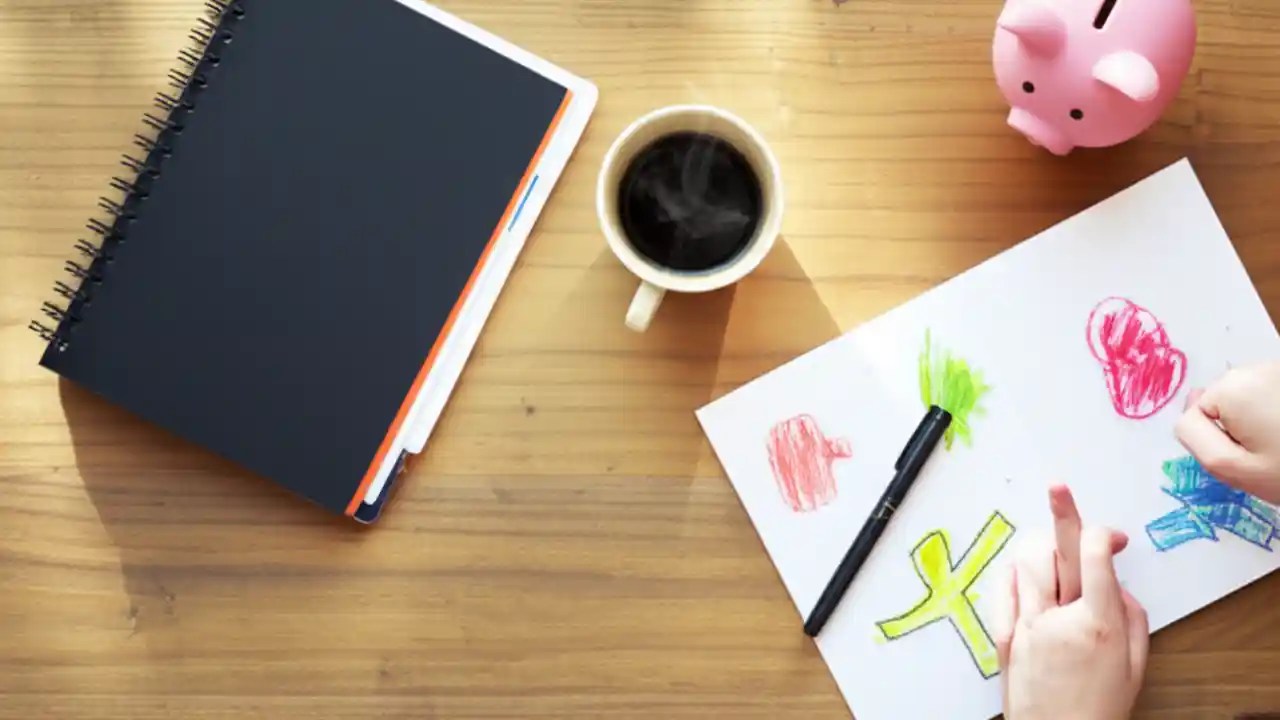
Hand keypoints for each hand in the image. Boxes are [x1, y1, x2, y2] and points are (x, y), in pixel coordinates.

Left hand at [993, 485, 1148, 719]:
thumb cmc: (1100, 709)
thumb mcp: (1135, 667)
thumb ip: (1131, 618)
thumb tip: (1117, 585)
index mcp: (1097, 625)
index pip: (1096, 559)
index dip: (1102, 534)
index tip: (1110, 533)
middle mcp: (1058, 618)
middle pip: (1058, 552)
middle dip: (1062, 514)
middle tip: (1059, 486)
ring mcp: (1026, 624)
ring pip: (1027, 563)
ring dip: (1043, 546)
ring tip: (1056, 548)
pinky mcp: (1003, 634)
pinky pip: (1004, 588)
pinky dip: (1016, 573)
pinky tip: (1026, 571)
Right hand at [1176, 362, 1279, 502]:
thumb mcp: (1232, 469)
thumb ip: (1194, 437)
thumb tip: (1190, 408)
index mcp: (1232, 389)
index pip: (1197, 414)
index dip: (1220, 441)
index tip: (1251, 458)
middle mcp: (1256, 369)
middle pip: (1225, 402)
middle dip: (1241, 427)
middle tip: (1271, 455)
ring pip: (1253, 399)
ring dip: (1265, 421)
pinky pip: (1275, 395)